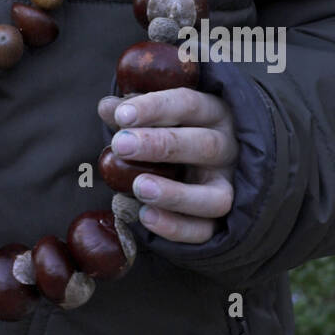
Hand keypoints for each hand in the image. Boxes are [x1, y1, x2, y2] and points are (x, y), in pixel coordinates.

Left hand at [96, 87, 237, 243]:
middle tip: (121, 145)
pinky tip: (146, 216)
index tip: (121, 116)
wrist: (202, 169)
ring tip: (139, 187)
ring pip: (214, 196)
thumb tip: (107, 108)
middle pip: (203, 145)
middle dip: (160, 145)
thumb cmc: (174, 131)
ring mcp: (228, 187)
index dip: (154, 108)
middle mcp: (228, 149)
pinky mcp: (222, 221)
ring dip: (176, 194)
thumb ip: (133, 112)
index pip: (188, 104)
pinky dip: (176, 227)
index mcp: (213, 112)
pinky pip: (204, 230)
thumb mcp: (158, 116)